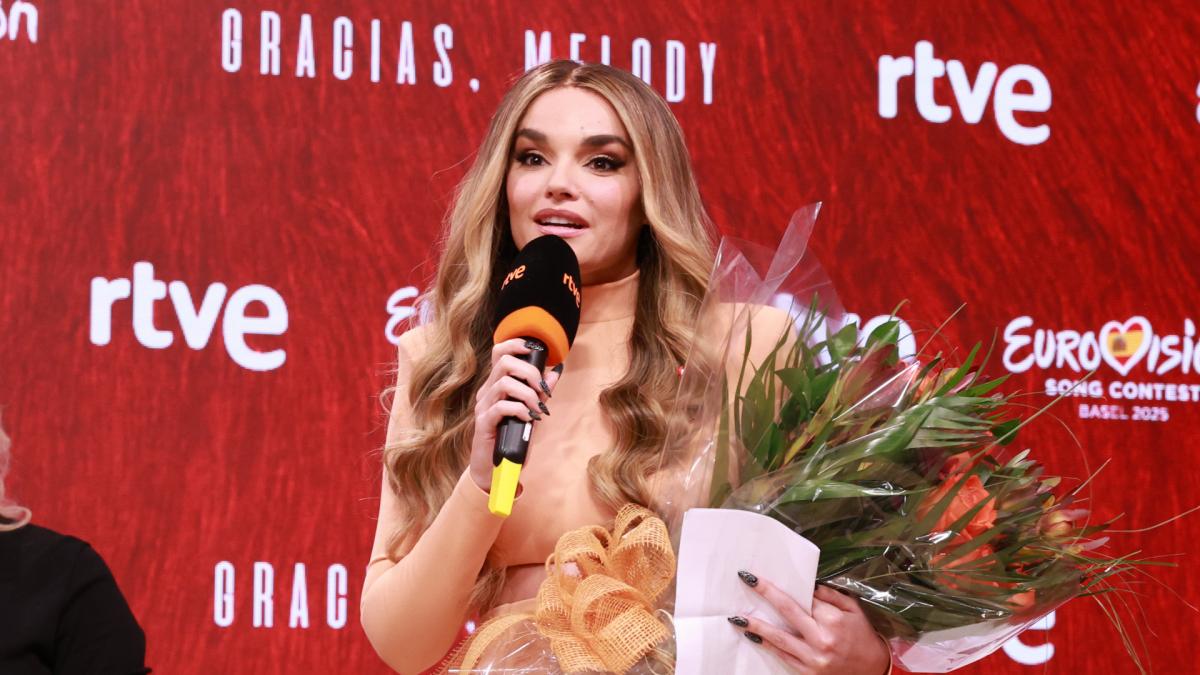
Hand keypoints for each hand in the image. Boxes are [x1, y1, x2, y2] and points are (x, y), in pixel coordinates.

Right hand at [468, 338, 561, 490]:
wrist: (494, 468)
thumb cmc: (512, 438)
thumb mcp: (530, 412)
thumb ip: (540, 392)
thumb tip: (555, 371)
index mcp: (496, 384)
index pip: (499, 352)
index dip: (517, 345)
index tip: (536, 352)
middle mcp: (487, 392)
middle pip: (503, 362)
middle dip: (530, 371)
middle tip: (542, 390)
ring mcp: (483, 407)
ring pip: (504, 383)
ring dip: (527, 394)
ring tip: (537, 408)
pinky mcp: (483, 423)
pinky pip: (501, 408)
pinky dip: (519, 410)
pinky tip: (527, 418)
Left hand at [728, 572, 889, 674]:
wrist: (873, 670)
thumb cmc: (863, 636)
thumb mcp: (854, 610)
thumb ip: (832, 596)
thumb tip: (809, 585)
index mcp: (834, 620)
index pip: (806, 599)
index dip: (789, 588)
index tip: (766, 578)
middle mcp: (822, 638)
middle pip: (788, 611)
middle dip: (767, 594)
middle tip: (747, 580)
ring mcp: (814, 658)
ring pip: (780, 638)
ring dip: (756, 627)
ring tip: (737, 618)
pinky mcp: (808, 672)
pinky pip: (784, 656)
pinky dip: (767, 646)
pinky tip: (753, 637)